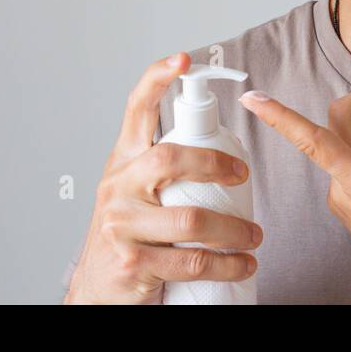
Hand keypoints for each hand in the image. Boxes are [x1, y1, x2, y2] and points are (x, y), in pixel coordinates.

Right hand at [64, 52, 262, 303]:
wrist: (96, 291)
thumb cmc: (128, 237)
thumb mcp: (135, 194)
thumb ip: (162, 170)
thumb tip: (218, 147)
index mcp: (122, 163)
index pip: (136, 111)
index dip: (156, 80)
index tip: (182, 60)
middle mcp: (117, 187)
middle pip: (170, 158)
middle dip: (215, 163)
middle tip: (243, 176)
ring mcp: (121, 225)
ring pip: (192, 218)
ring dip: (234, 229)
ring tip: (254, 236)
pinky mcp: (133, 262)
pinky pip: (193, 261)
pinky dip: (227, 265)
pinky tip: (241, 265)